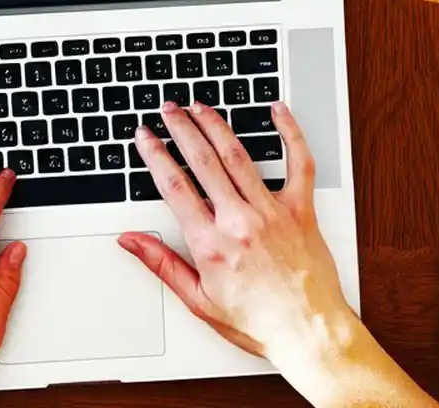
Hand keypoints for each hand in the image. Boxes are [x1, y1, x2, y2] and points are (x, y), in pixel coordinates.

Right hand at [119, 101, 438, 406]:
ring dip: (217, 126)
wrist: (308, 331)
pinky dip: (290, 133)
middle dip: (182, 129)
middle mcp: (240, 221)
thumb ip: (162, 264)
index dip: (155, 155)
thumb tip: (131, 240)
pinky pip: (299, 162)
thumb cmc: (257, 322)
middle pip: (203, 161)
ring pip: (239, 156)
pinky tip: (278, 111)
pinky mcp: (302, 209)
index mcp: (211, 244)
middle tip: (169, 109)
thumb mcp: (198, 300)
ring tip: (201, 107)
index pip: (174, 186)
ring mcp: (272, 212)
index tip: (145, 137)